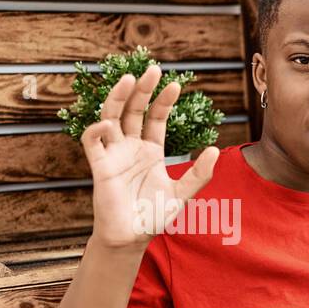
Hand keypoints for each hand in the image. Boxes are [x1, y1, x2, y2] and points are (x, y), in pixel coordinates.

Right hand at [81, 64, 219, 250]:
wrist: (133, 237)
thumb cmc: (154, 216)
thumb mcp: (183, 194)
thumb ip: (199, 174)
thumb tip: (216, 149)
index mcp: (150, 151)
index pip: (155, 118)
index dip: (163, 101)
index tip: (175, 84)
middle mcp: (130, 147)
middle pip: (133, 110)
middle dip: (142, 90)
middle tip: (153, 70)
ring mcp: (114, 154)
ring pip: (111, 116)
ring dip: (117, 97)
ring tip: (129, 79)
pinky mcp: (99, 166)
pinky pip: (92, 141)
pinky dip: (97, 129)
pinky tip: (109, 123)